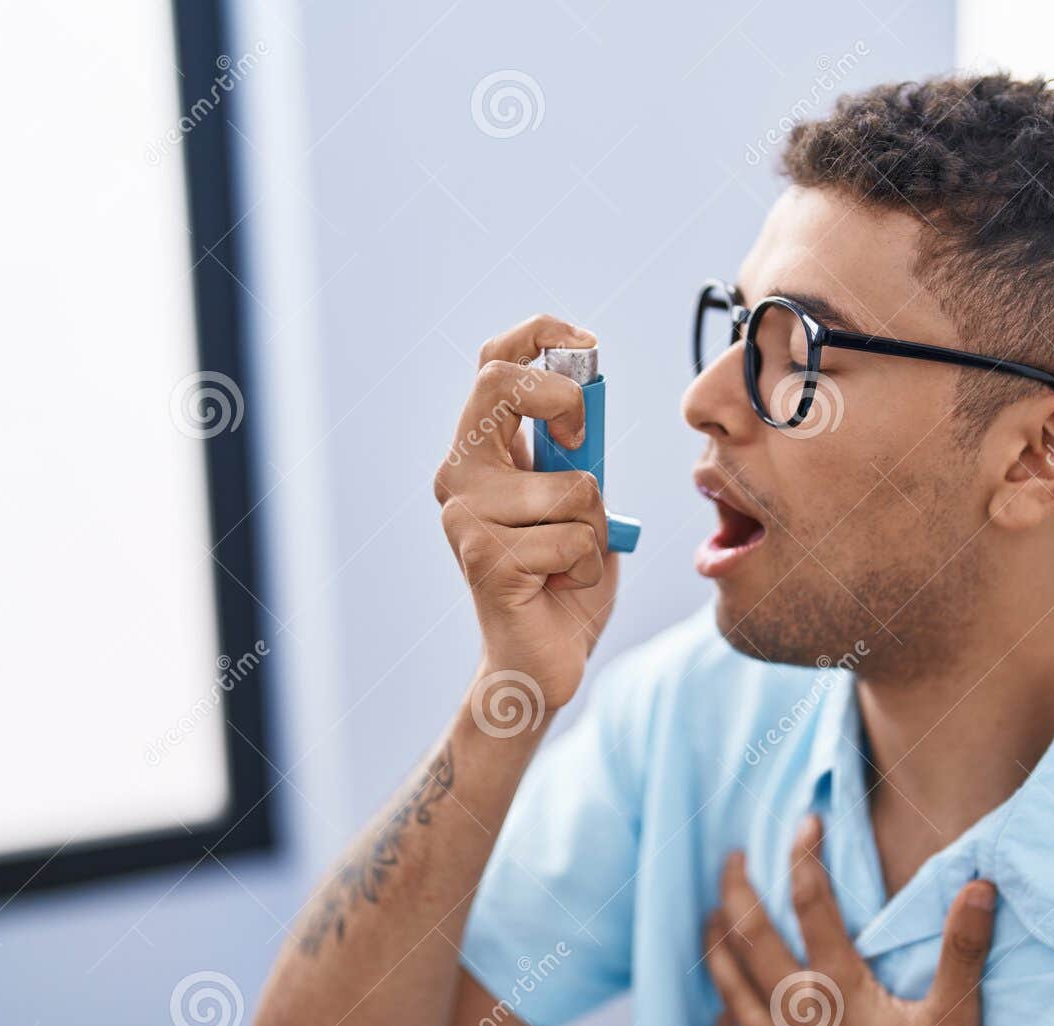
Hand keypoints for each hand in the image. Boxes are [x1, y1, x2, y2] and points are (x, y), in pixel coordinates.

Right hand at [432, 314, 618, 709]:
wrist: (543, 661)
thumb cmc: (564, 579)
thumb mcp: (582, 501)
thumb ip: (579, 453)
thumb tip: (590, 400)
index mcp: (484, 452)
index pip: (493, 364)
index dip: (537, 335)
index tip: (587, 346)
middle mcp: (459, 475)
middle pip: (500, 385)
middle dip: (562, 402)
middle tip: (585, 451)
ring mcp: (463, 515)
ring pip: (570, 484)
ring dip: (593, 527)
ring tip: (567, 558)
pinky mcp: (482, 558)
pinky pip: (572, 538)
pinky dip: (585, 565)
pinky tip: (557, 586)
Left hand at [703, 815, 996, 1025]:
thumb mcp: (958, 1022)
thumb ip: (962, 952)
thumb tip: (979, 885)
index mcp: (839, 992)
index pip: (811, 904)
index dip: (804, 855)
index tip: (806, 820)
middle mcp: (799, 1018)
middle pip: (748, 938)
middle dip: (735, 890)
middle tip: (731, 854)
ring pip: (727, 988)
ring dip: (715, 946)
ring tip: (709, 914)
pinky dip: (720, 1023)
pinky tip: (722, 1010)